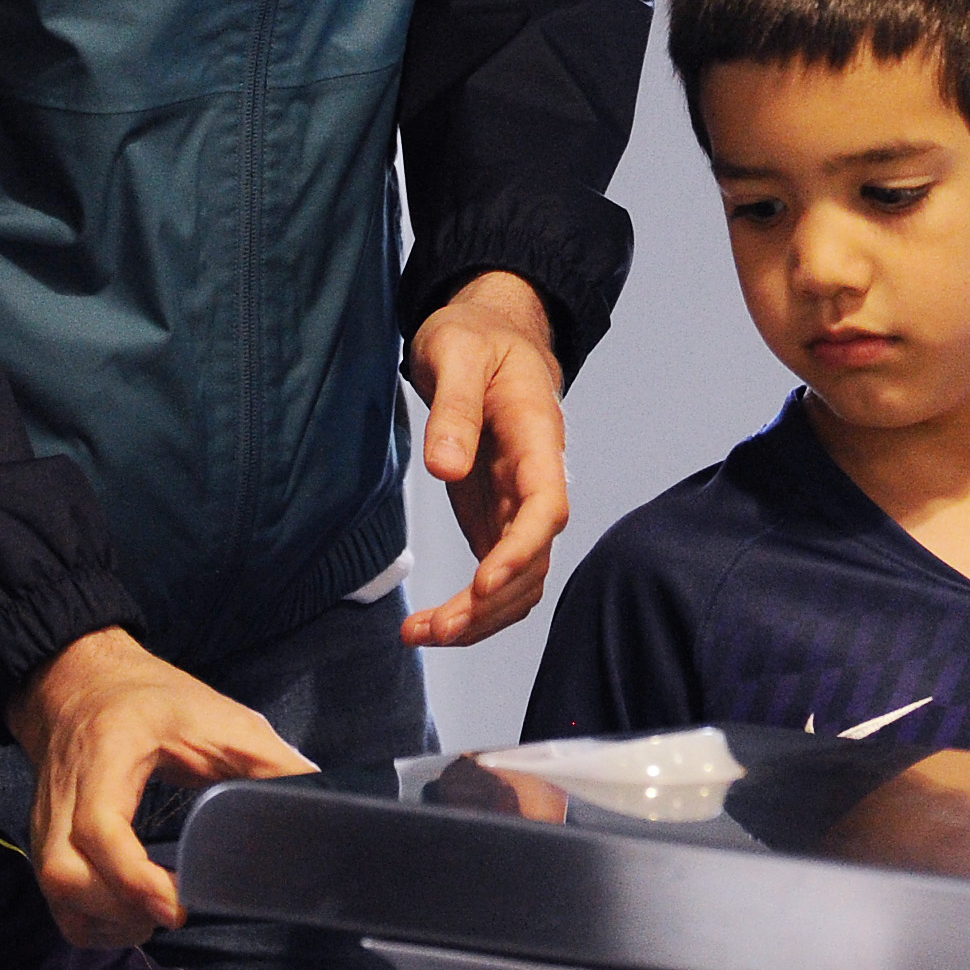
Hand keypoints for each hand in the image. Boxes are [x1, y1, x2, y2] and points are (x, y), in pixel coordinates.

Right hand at [5, 628, 310, 945]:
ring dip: (107, 922)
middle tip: (173, 910)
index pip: (99, 830)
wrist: (80, 680)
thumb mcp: (213, 716)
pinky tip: (130, 915)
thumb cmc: (147, 700)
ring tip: (155, 914)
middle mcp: (62, 799)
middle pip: (65, 877)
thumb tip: (326, 794)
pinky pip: (58, 902)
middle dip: (120, 911)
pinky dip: (92, 922)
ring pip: (58, 895)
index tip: (178, 905)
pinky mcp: (45, 842)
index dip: (135, 879)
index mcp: (103, 760)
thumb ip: (267, 759)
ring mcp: (45, 823)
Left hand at [399, 272, 568, 647]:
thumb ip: (454, 408)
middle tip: (435, 627)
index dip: (521, 550)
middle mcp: (537, 480)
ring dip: (480, 619)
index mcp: (537, 438)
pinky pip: (497, 579)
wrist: (488, 335)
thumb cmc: (474, 337)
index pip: (548, 506)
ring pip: (520, 581)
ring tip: (421, 634)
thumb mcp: (455, 353)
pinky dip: (471, 610)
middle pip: (535, 559)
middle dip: (491, 603)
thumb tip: (446, 468)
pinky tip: (432, 625)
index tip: (483, 583)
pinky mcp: (494, 518)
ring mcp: (517, 505)